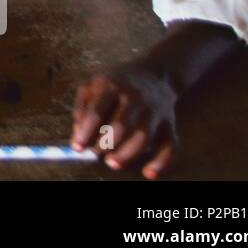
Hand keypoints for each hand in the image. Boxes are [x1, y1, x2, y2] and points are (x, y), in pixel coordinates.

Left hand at [71, 62, 177, 178]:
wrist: (155, 74)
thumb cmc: (117, 83)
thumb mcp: (94, 85)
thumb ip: (82, 107)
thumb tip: (78, 135)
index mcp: (111, 86)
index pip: (96, 111)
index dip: (85, 132)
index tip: (77, 147)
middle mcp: (134, 98)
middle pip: (120, 126)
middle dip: (105, 145)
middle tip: (95, 152)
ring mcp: (154, 112)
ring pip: (143, 137)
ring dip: (126, 155)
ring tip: (112, 162)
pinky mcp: (169, 124)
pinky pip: (170, 146)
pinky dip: (161, 162)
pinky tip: (149, 173)